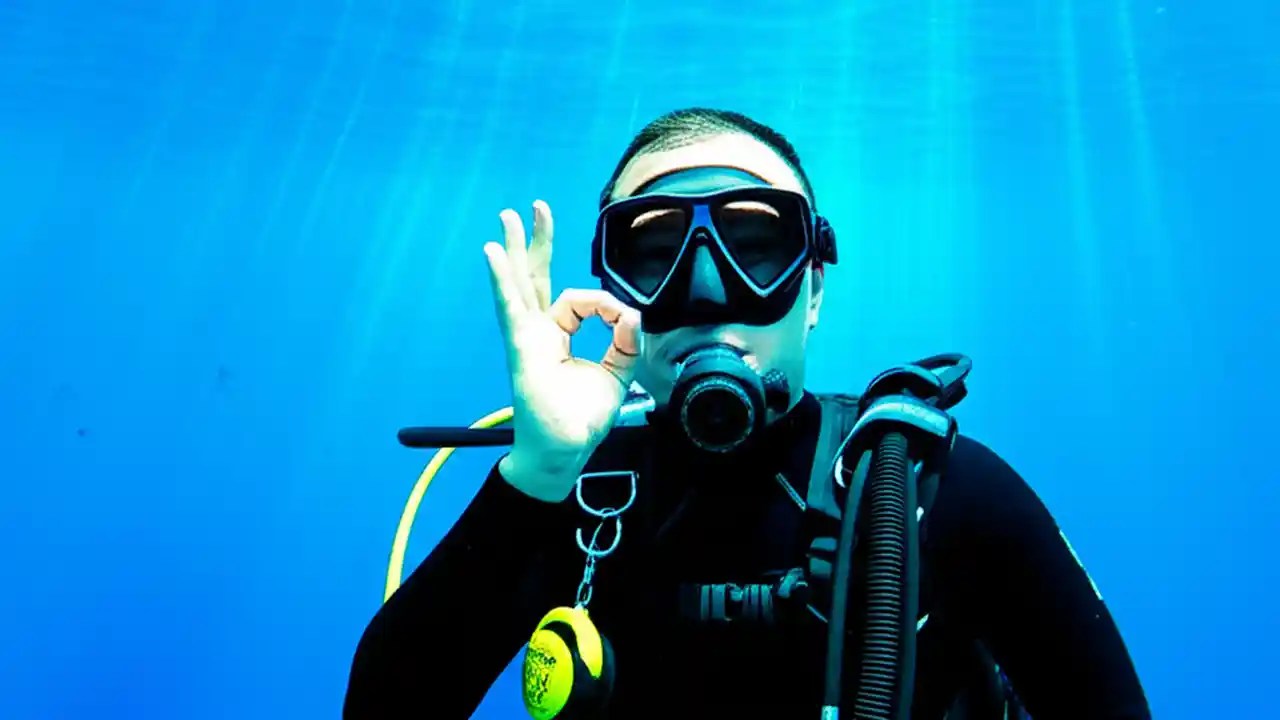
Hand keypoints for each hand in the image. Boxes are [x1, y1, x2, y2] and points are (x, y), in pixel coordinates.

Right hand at [484, 200, 640, 501]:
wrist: (564, 450)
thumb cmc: (581, 419)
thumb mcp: (617, 374)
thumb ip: (625, 342)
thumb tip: (632, 312)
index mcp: (559, 336)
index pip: (581, 301)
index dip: (606, 305)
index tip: (624, 322)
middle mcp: (539, 332)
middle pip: (535, 278)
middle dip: (535, 242)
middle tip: (531, 208)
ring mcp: (527, 338)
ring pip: (520, 284)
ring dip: (514, 249)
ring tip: (506, 217)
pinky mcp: (522, 347)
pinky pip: (511, 307)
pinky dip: (502, 279)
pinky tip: (492, 253)